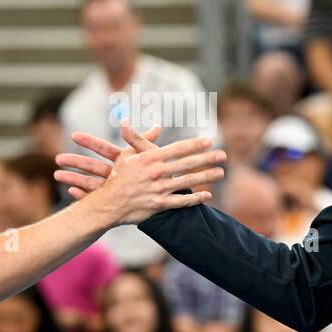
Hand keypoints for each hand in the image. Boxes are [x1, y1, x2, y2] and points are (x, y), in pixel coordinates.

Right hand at [56, 124, 225, 224]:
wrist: (107, 203)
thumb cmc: (117, 177)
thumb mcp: (127, 155)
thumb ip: (143, 139)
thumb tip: (157, 125)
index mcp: (150, 158)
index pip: (178, 148)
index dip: (195, 144)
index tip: (209, 141)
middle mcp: (156, 173)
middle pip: (188, 164)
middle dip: (208, 159)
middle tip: (224, 155)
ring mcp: (158, 190)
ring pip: (188, 182)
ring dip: (206, 177)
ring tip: (220, 172)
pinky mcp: (159, 205)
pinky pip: (181, 201)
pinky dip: (195, 198)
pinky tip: (207, 195)